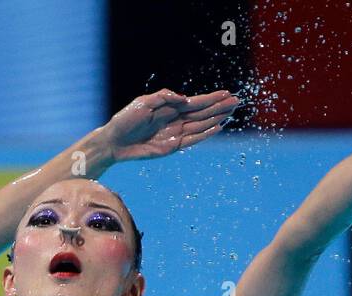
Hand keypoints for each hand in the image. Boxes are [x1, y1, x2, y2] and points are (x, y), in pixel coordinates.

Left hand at [101, 89, 239, 160]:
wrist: (115, 141)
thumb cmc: (125, 119)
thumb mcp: (143, 103)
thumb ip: (164, 98)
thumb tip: (184, 98)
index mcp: (169, 107)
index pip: (195, 102)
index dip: (212, 98)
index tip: (227, 93)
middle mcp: (175, 119)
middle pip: (202, 113)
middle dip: (219, 107)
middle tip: (236, 101)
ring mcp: (175, 133)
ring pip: (201, 125)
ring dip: (216, 118)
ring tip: (231, 112)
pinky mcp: (172, 146)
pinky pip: (193, 139)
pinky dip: (205, 134)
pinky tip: (218, 127)